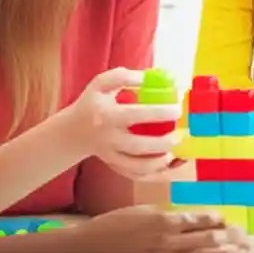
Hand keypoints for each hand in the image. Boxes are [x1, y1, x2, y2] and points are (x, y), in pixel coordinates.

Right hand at [61, 68, 180, 178]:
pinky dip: (153, 174)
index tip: (177, 108)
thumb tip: (148, 78)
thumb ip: (123, 77)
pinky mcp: (115, 166)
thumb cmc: (93, 103)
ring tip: (175, 153)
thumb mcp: (101, 84)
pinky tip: (168, 164)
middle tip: (180, 134)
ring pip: (137, 167)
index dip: (159, 112)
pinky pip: (136, 175)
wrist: (73, 131)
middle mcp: (109, 138)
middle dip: (163, 143)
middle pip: (138, 146)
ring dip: (159, 163)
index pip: (135, 115)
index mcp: (106, 115)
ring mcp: (111, 156)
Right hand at [67, 207, 248, 252]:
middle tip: (246, 244)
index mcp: (162, 220)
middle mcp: (164, 240)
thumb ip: (164, 215)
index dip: (218, 224)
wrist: (86, 249)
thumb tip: (187, 217)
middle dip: (228, 242)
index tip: (232, 226)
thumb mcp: (140, 212)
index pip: (198, 221)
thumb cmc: (111, 226)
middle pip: (203, 241)